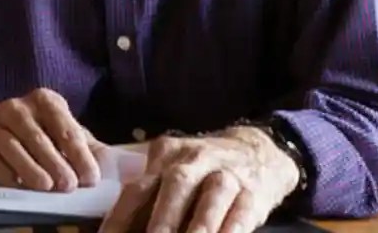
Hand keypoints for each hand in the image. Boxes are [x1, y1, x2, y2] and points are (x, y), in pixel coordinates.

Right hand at [0, 88, 104, 191]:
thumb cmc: (43, 136)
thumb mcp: (68, 136)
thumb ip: (95, 150)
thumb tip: (133, 164)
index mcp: (45, 100)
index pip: (64, 126)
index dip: (78, 153)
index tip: (90, 177)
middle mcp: (16, 106)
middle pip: (36, 135)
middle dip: (54, 162)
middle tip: (68, 185)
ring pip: (11, 144)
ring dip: (29, 167)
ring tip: (46, 186)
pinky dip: (3, 171)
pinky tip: (18, 184)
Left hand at [100, 127, 300, 232]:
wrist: (256, 151)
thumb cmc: (202, 170)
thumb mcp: (172, 170)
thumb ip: (149, 197)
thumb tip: (120, 229)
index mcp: (165, 156)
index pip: (138, 187)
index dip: (121, 216)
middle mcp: (194, 160)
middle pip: (176, 184)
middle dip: (162, 218)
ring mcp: (225, 175)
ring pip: (211, 197)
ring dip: (198, 226)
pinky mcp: (252, 193)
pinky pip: (240, 213)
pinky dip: (229, 230)